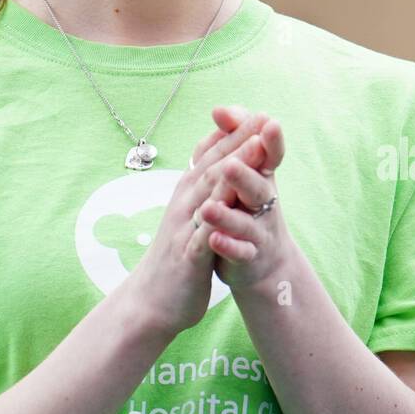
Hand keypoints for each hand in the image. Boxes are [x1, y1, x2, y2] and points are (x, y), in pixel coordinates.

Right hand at [127, 109, 274, 337]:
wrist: (150, 301)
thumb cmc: (176, 256)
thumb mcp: (192, 216)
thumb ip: (205, 188)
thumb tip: (218, 160)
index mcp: (189, 192)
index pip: (213, 156)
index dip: (236, 134)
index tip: (260, 113)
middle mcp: (185, 203)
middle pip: (215, 166)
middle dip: (240, 141)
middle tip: (264, 117)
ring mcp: (186, 228)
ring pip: (211, 193)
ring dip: (234, 168)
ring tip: (256, 148)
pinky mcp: (189, 256)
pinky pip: (206, 236)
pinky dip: (219, 220)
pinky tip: (234, 207)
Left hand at [193, 104, 292, 292]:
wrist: (264, 260)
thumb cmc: (248, 205)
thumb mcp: (245, 171)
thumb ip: (234, 138)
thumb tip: (220, 110)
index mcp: (261, 178)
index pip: (269, 157)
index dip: (271, 141)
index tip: (269, 122)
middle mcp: (264, 203)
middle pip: (257, 188)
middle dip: (244, 176)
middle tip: (231, 165)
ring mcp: (258, 231)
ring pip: (245, 223)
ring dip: (227, 216)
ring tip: (209, 208)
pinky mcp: (248, 256)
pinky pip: (240, 252)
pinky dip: (228, 246)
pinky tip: (213, 239)